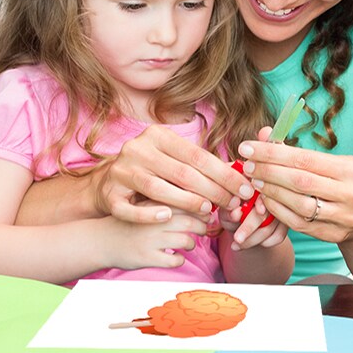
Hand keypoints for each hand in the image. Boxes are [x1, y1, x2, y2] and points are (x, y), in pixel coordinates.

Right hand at [94, 125, 250, 222]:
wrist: (108, 183)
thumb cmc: (153, 171)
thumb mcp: (174, 159)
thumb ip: (200, 164)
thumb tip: (240, 173)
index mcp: (157, 135)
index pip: (198, 155)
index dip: (224, 174)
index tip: (245, 189)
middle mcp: (137, 149)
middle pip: (181, 172)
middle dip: (212, 190)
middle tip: (232, 204)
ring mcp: (121, 171)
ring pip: (157, 188)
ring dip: (186, 201)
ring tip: (207, 210)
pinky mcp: (109, 194)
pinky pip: (129, 208)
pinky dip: (148, 214)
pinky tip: (167, 217)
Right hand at [101, 212, 209, 270]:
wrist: (100, 240)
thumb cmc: (130, 222)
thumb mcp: (146, 205)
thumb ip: (169, 202)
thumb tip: (202, 204)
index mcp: (155, 204)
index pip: (188, 203)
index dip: (202, 210)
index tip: (205, 215)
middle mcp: (153, 220)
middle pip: (192, 222)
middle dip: (202, 227)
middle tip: (202, 229)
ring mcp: (150, 240)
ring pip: (187, 241)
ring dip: (192, 243)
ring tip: (188, 243)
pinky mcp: (147, 257)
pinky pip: (175, 260)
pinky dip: (180, 259)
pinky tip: (176, 257)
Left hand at [220, 194, 291, 251]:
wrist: (241, 221)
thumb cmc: (231, 211)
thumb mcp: (226, 211)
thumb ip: (229, 211)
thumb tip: (236, 214)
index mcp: (260, 182)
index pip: (264, 190)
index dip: (257, 203)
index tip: (242, 214)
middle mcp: (275, 193)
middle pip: (268, 210)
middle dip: (249, 227)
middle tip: (237, 239)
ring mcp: (283, 208)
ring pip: (272, 226)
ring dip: (253, 240)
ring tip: (236, 245)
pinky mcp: (287, 222)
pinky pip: (279, 236)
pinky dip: (265, 242)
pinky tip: (252, 243)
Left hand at [238, 131, 352, 244]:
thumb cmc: (345, 183)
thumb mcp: (333, 163)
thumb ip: (300, 151)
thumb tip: (265, 133)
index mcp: (352, 169)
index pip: (306, 158)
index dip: (274, 153)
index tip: (249, 147)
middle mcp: (351, 193)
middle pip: (301, 181)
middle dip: (268, 171)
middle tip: (248, 165)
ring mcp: (343, 216)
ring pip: (299, 204)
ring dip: (271, 191)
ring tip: (255, 182)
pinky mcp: (332, 234)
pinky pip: (298, 223)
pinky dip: (278, 210)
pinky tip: (266, 200)